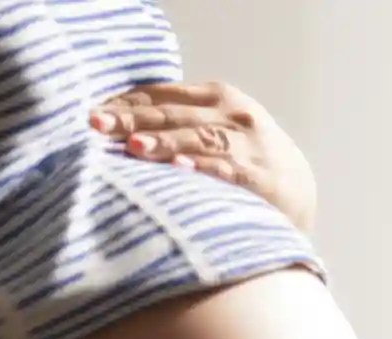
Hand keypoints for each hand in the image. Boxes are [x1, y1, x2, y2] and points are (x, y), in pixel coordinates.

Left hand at [90, 82, 317, 231]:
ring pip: (199, 139)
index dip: (127, 103)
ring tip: (133, 147)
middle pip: (174, 115)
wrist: (298, 191)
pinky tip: (181, 170)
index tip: (93, 114)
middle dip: (133, 120)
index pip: (163, 95)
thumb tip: (117, 125)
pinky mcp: (261, 178)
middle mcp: (234, 115)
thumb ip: (180, 120)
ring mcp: (249, 146)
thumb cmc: (243, 158)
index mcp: (219, 96)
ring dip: (165, 142)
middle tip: (97, 126)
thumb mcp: (218, 126)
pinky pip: (228, 171)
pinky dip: (205, 169)